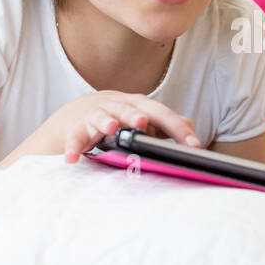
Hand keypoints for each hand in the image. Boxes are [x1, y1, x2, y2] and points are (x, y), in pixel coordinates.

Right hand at [56, 91, 199, 162]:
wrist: (75, 116)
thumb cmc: (116, 118)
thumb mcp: (140, 118)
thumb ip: (164, 125)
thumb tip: (191, 131)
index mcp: (138, 105)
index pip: (161, 114)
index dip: (177, 128)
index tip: (193, 145)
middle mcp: (117, 106)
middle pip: (128, 109)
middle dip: (135, 115)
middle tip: (142, 123)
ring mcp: (95, 115)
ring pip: (101, 117)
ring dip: (106, 122)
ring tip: (111, 129)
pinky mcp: (76, 129)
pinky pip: (74, 139)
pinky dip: (72, 148)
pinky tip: (72, 159)